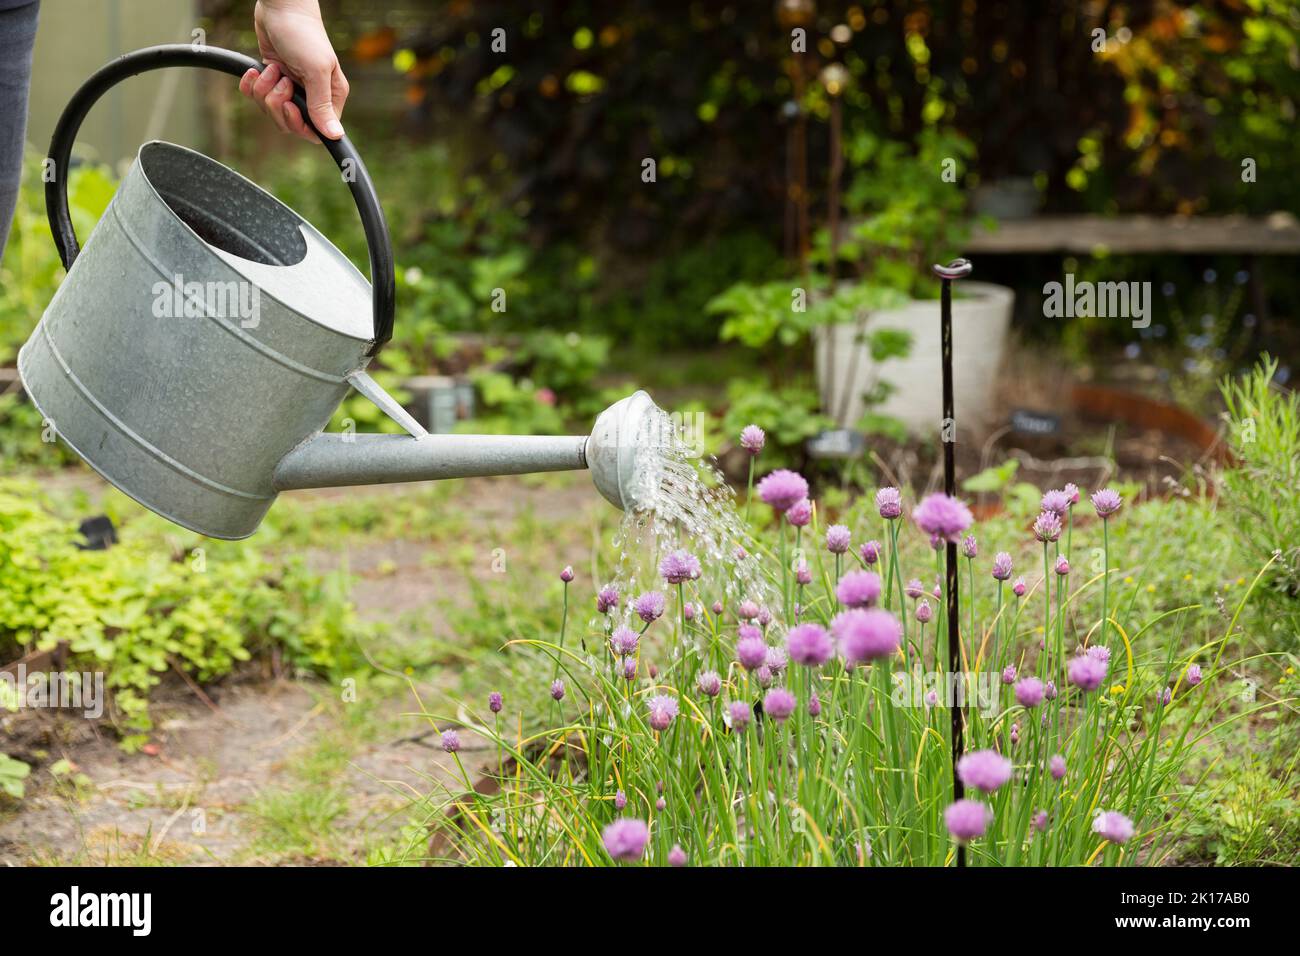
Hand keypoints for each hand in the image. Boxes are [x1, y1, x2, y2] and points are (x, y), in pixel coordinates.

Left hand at [238, 0, 348, 142]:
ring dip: (264, 92)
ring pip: (272, 111)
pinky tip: (257, 70)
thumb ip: (322, 105)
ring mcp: (290, 88)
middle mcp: (311, 95)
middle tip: (280, 82)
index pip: (317, 131)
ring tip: (271, 70)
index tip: (290, 105)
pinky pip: (257, 97)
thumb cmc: (303, 34)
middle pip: (291, 124)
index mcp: (330, 96)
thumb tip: (335, 135)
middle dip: (278, 106)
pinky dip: (252, 85)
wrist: (280, 7)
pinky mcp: (271, 79)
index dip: (300, 125)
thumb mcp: (316, 70)